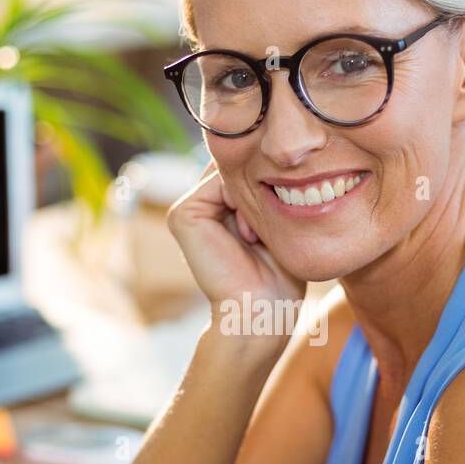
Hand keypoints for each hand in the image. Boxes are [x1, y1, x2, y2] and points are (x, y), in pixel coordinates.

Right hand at [167, 163, 304, 322]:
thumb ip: (267, 188)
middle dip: (260, 187)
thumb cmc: (280, 276)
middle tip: (265, 234)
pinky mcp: (182, 214)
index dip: (269, 181)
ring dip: (253, 199)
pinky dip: (241, 202)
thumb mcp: (279, 223)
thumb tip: (267, 152)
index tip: (282, 218)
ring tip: (256, 237)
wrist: (262, 311)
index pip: (245, 168)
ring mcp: (188, 208)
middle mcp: (201, 205)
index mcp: (219, 207)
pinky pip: (220, 181)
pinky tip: (246, 234)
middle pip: (236, 166)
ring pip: (230, 171)